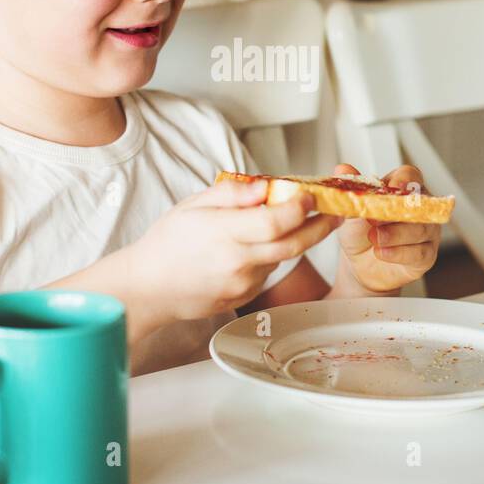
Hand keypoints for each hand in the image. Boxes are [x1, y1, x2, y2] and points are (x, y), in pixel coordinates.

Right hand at [132, 177, 341, 320]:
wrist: (148, 288)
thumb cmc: (166, 244)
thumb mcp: (192, 205)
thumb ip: (232, 194)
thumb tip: (265, 186)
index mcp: (223, 234)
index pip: (275, 221)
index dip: (299, 207)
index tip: (310, 195)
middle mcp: (237, 262)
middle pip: (293, 245)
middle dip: (320, 227)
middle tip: (336, 213)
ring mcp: (242, 284)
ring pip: (281, 258)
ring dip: (292, 240)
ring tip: (290, 221)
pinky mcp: (243, 298)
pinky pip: (266, 273)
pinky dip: (270, 257)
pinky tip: (254, 247)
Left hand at [332, 163, 441, 292]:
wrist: (359, 263)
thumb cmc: (359, 232)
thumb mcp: (349, 209)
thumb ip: (350, 189)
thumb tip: (342, 168)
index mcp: (402, 189)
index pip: (411, 176)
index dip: (405, 179)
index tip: (393, 186)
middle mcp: (420, 208)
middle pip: (418, 204)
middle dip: (395, 212)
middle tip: (372, 219)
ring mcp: (426, 232)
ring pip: (420, 229)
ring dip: (394, 234)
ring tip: (374, 238)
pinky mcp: (426, 255)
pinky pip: (419, 253)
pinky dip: (398, 253)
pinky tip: (382, 252)